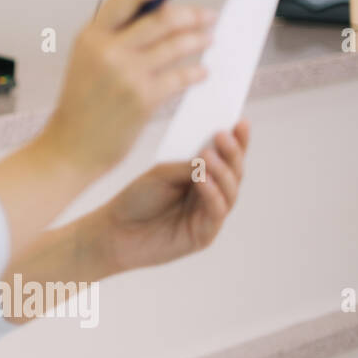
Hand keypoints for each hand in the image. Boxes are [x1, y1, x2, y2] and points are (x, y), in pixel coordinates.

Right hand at [44, 0, 216, 177]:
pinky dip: (196, 73)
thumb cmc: (81, 106)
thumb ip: (113, 37)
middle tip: (208, 17)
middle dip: (191, 15)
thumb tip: (155, 14)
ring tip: (210, 39)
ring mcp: (127, 73)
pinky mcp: (144, 98)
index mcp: (91, 36)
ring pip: (176, 44)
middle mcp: (109, 50)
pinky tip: (201, 72)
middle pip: (162, 17)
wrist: (71, 146)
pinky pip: (180, 76)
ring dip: (199, 39)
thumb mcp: (85, 61)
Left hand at [92, 119, 249, 274]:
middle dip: (232, 153)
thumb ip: (187, 165)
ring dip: (222, 172)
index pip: (227, 157)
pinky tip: (203, 179)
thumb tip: (211, 155)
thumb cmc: (137, 199)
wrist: (115, 231)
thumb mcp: (160, 174)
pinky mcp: (204, 235)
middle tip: (224, 135)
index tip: (241, 121)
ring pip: (230, 192)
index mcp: (202, 176)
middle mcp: (211, 194)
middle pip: (234, 173)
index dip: (238, 141)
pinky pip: (216, 212)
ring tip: (208, 155)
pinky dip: (212, 194)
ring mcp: (209, 216)